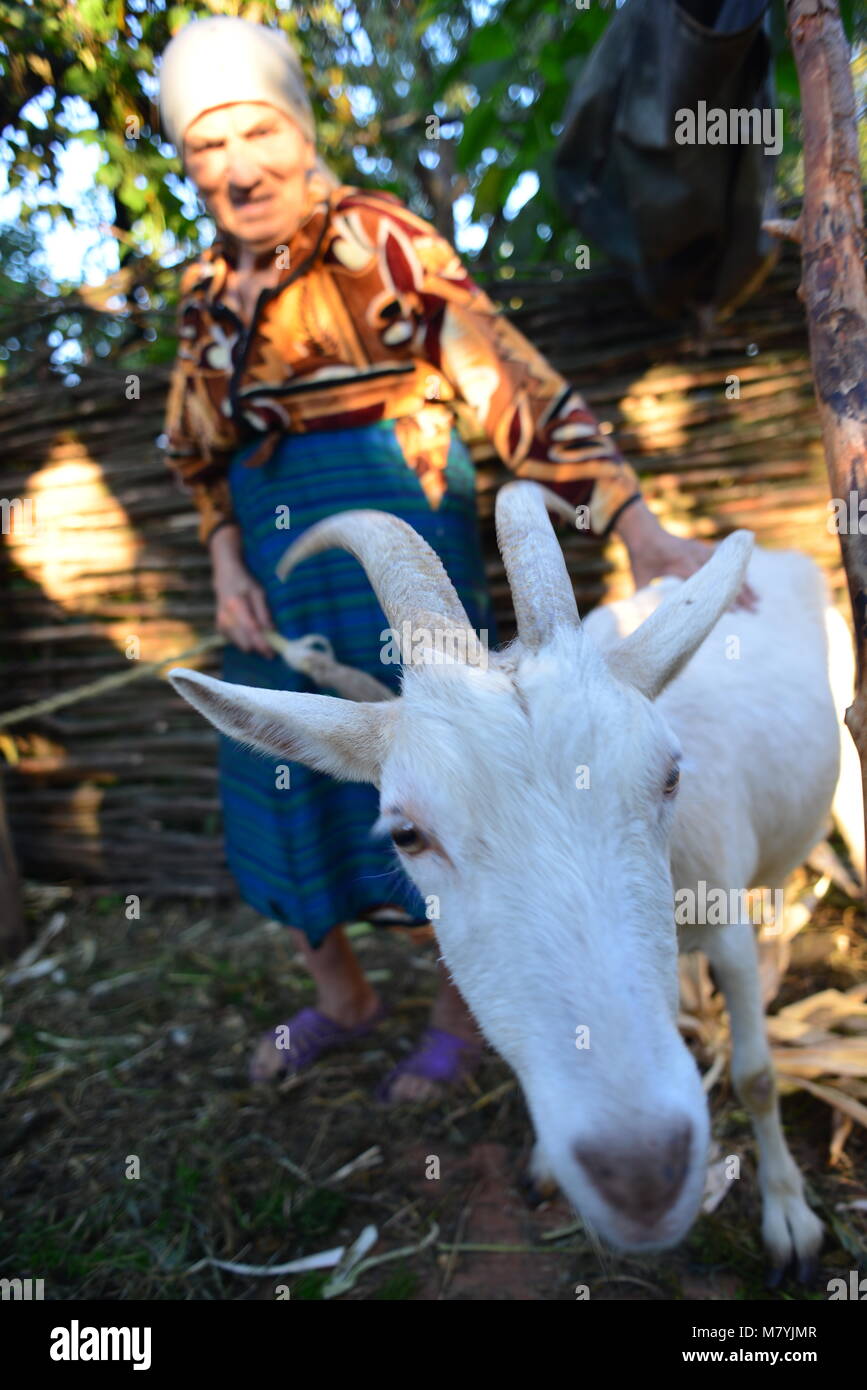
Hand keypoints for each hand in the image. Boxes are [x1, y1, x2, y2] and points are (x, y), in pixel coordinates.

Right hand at [210, 525, 274, 656]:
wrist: (224, 575)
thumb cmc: (244, 582)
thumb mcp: (258, 592)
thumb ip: (264, 612)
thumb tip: (272, 631)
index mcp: (237, 605)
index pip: (252, 630)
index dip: (262, 644)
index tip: (272, 654)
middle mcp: (226, 616)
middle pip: (244, 642)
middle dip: (258, 647)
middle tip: (270, 648)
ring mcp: (220, 622)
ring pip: (239, 644)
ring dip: (251, 644)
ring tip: (261, 638)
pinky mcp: (219, 626)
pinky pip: (234, 641)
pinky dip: (243, 640)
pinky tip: (248, 632)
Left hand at [615, 500, 757, 611]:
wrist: (644, 531)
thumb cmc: (641, 556)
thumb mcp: (638, 575)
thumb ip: (641, 594)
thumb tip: (642, 618)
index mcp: (680, 561)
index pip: (705, 582)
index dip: (720, 596)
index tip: (736, 611)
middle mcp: (695, 554)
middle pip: (723, 575)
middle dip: (740, 593)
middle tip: (755, 610)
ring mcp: (701, 550)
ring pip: (729, 568)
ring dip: (743, 583)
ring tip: (758, 600)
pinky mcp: (703, 549)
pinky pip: (726, 562)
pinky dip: (737, 573)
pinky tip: (749, 586)